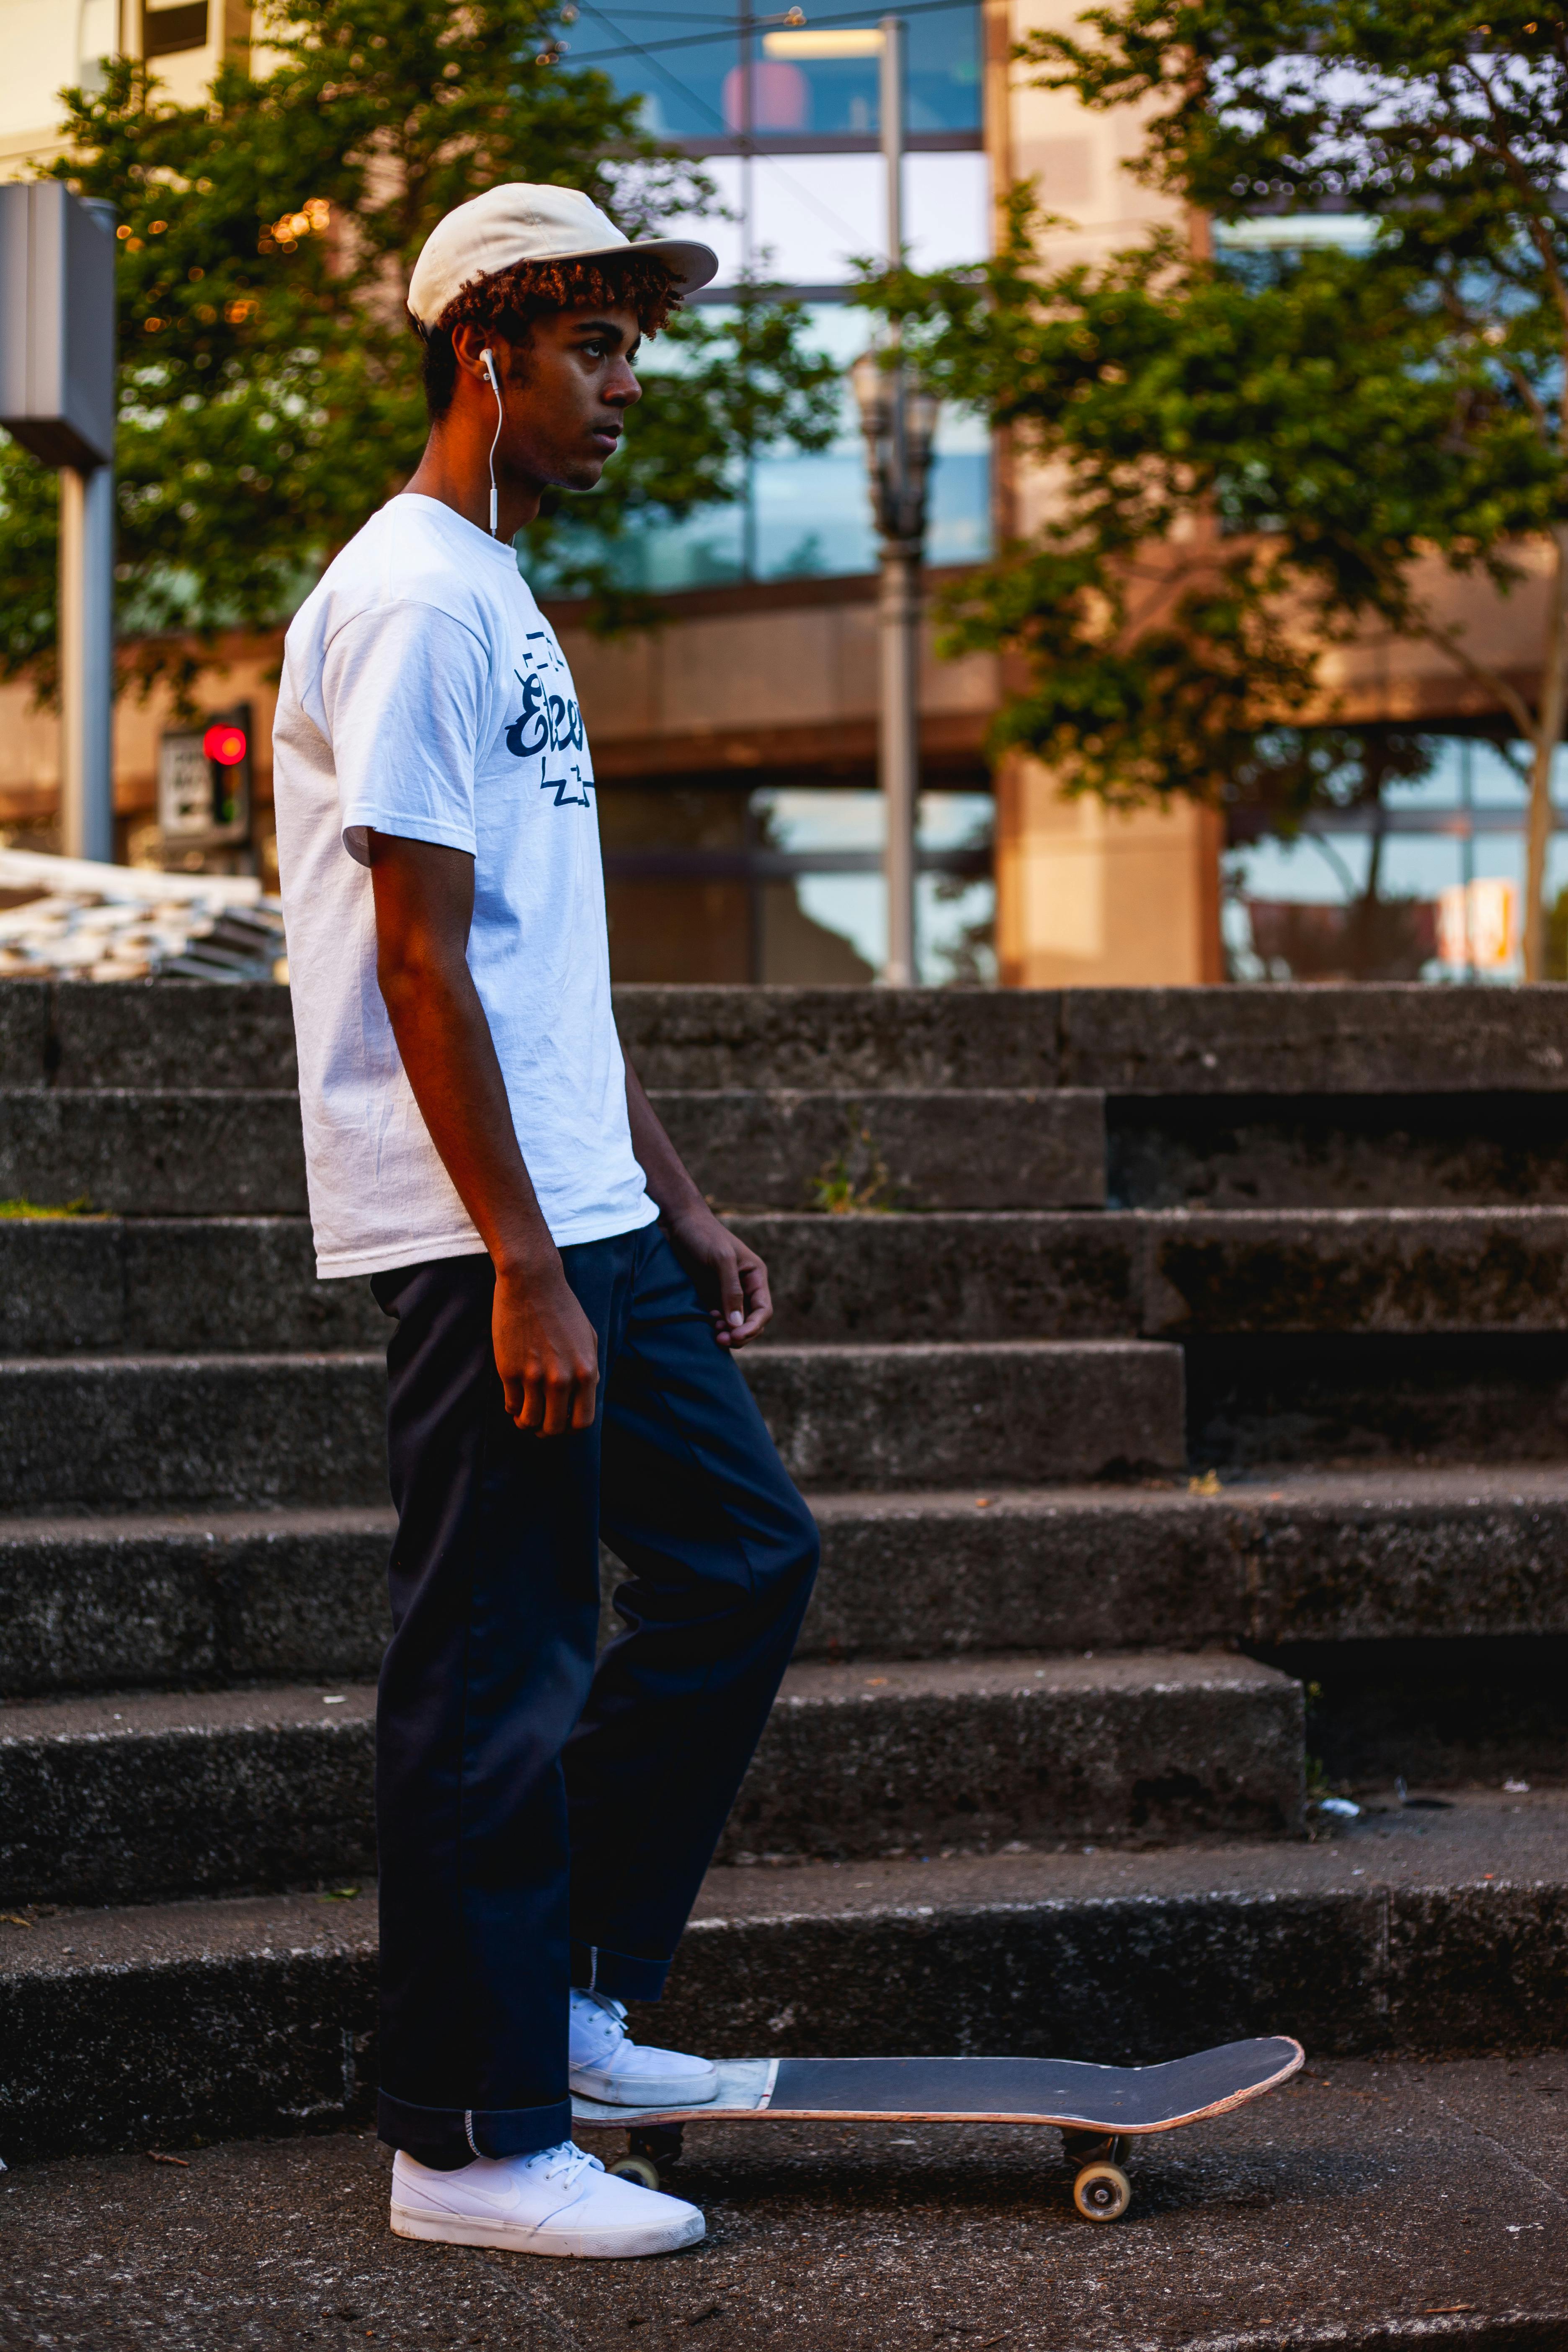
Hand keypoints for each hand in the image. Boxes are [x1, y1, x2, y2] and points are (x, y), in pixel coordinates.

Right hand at [493, 1259, 598, 1434]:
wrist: (531, 1283)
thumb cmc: (562, 1308)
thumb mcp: (588, 1338)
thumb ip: (589, 1370)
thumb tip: (583, 1397)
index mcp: (586, 1372)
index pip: (582, 1421)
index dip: (571, 1428)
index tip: (562, 1423)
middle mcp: (562, 1379)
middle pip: (554, 1428)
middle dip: (546, 1431)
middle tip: (540, 1424)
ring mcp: (534, 1376)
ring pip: (529, 1421)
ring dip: (526, 1422)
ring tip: (524, 1415)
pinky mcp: (510, 1371)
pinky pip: (511, 1404)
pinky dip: (512, 1406)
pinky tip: (514, 1398)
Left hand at [667, 1207, 772, 1348]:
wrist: (678, 1222)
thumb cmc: (703, 1235)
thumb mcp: (721, 1259)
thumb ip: (731, 1290)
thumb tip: (737, 1324)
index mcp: (755, 1276)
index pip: (763, 1310)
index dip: (753, 1327)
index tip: (735, 1336)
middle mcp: (744, 1286)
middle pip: (752, 1321)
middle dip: (740, 1334)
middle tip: (721, 1339)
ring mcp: (726, 1291)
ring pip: (734, 1322)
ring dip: (727, 1332)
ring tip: (713, 1333)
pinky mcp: (709, 1293)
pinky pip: (718, 1317)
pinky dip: (715, 1325)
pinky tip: (705, 1322)